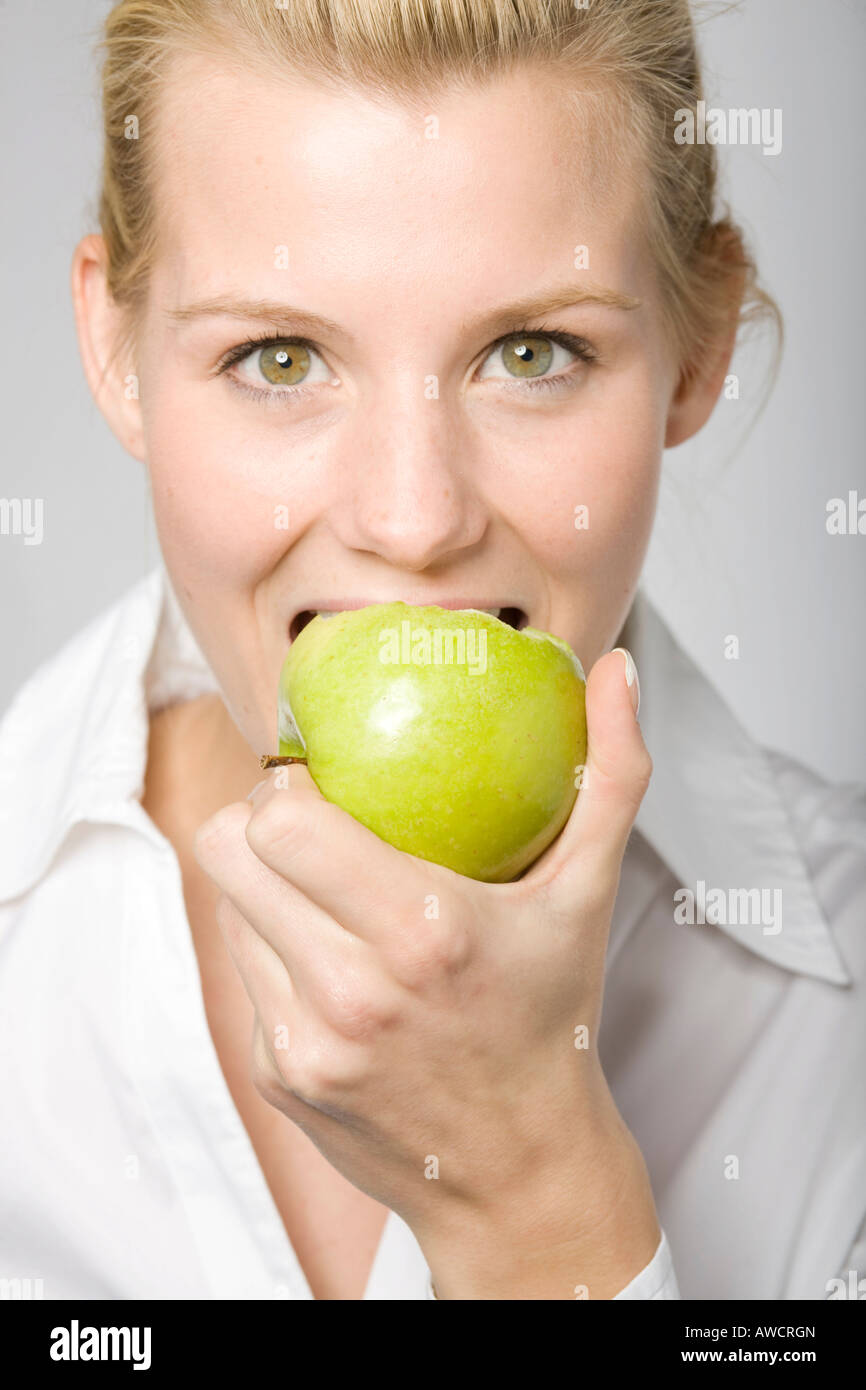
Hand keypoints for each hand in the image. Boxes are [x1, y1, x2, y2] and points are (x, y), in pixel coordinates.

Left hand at [193, 647, 659, 1298]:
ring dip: (262, 886)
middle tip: (306, 823)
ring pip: (228, 911)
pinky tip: (330, 960)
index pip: (283, 821)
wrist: (520, 1174)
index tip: (324, 783)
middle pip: (229, 853)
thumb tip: (620, 671)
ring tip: (320, 888)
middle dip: (256, 822)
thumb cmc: (552, 1021)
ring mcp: (305, 1042)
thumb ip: (610, 776)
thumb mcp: (587, 897)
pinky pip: (244, 974)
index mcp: (423, 930)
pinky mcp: (277, 1077)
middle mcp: (351, 991)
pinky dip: (272, 952)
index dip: (287, 787)